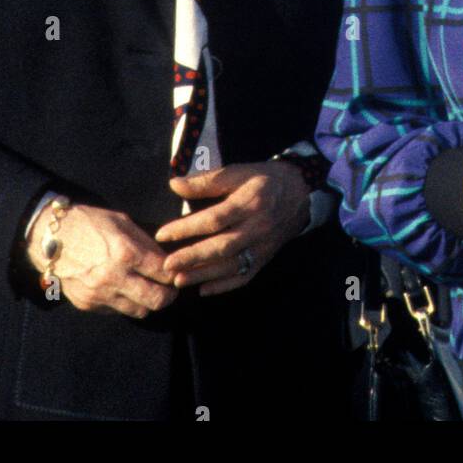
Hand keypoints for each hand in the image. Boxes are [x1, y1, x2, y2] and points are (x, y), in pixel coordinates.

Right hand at [26, 203, 176, 318]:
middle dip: (169, 295)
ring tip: (148, 289)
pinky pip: (116, 310)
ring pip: (139, 311)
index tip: (177, 271)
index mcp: (126, 253)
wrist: (50, 238)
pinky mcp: (88, 305)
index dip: (176, 273)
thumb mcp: (122, 222)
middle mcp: (114, 277)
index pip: (164, 273)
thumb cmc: (89, 223)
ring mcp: (100, 294)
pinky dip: (124, 302)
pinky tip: (122, 288)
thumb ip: (146, 243)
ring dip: (147, 302)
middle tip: (170, 288)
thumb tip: (166, 260)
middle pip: (157, 300)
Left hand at [154, 162, 310, 296]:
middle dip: (193, 258)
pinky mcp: (265, 258)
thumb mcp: (237, 172)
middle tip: (167, 266)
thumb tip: (174, 185)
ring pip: (232, 265)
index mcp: (249, 202)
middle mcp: (257, 227)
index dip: (187, 228)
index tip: (163, 235)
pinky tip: (204, 290)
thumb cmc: (262, 179)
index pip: (215, 219)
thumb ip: (206, 180)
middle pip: (222, 246)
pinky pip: (245, 276)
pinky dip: (224, 286)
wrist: (299, 192)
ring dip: (204, 275)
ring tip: (179, 280)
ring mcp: (263, 246)